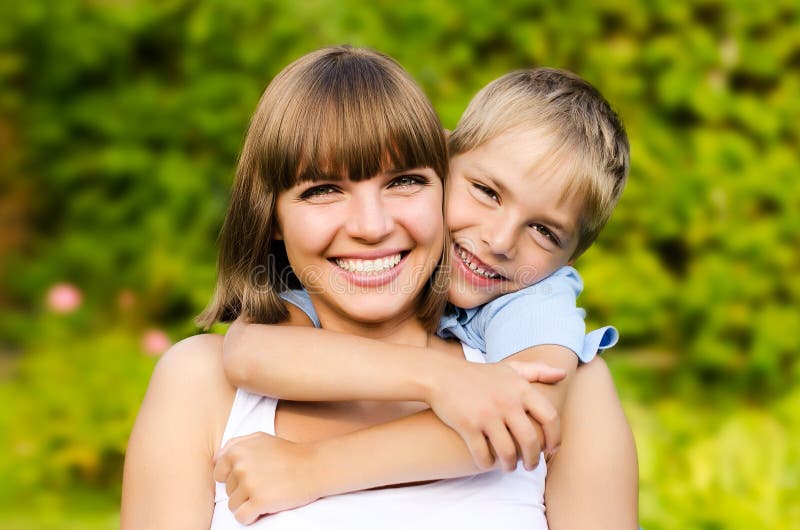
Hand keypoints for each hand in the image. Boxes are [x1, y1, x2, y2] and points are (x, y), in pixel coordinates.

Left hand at [213, 432, 318, 523]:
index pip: (218, 474)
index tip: (251, 477)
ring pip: (233, 505)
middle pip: (227, 491)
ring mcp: (249, 484)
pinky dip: (251, 516)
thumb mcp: (260, 438)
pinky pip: (241, 517)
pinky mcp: (259, 501)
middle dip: (243, 491)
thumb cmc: (287, 453)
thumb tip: (215, 459)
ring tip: (266, 493)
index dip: (234, 478)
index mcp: (237, 450)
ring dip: (247, 504)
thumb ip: (236, 444)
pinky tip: (263, 508)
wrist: (313, 466)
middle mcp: (240, 466)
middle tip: (265, 483)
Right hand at [425, 359, 564, 471]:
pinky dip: (486, 464)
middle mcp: (506, 402)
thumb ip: (537, 371)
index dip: (555, 438)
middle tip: (530, 466)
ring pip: (508, 452)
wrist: (441, 375)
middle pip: (530, 441)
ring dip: (510, 465)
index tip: (551, 449)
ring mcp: (487, 415)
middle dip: (533, 459)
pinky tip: (487, 463)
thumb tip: (562, 375)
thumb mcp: (509, 368)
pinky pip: (483, 455)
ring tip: (508, 467)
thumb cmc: (478, 374)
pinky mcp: (468, 426)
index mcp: (520, 388)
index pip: (550, 417)